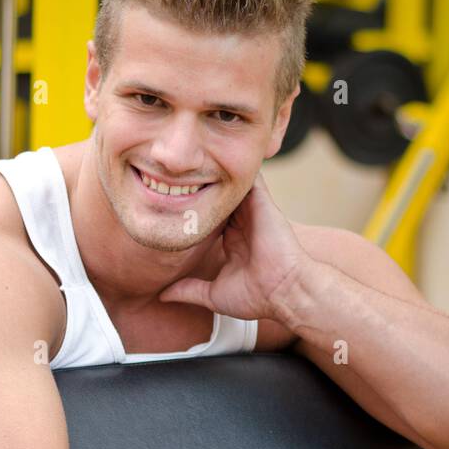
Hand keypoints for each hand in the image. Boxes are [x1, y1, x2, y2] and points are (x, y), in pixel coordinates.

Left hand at [157, 173, 308, 321]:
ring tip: (190, 160)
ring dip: (213, 172)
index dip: (194, 209)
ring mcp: (252, 210)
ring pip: (230, 184)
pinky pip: (247, 175)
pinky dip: (233, 165)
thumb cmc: (256, 296)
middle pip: (218, 197)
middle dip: (200, 186)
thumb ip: (188, 290)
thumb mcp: (213, 294)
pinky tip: (214, 152)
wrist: (285, 291)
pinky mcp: (260, 200)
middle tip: (174, 174)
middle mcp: (243, 222)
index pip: (211, 217)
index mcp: (234, 240)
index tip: (171, 202)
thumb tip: (163, 295)